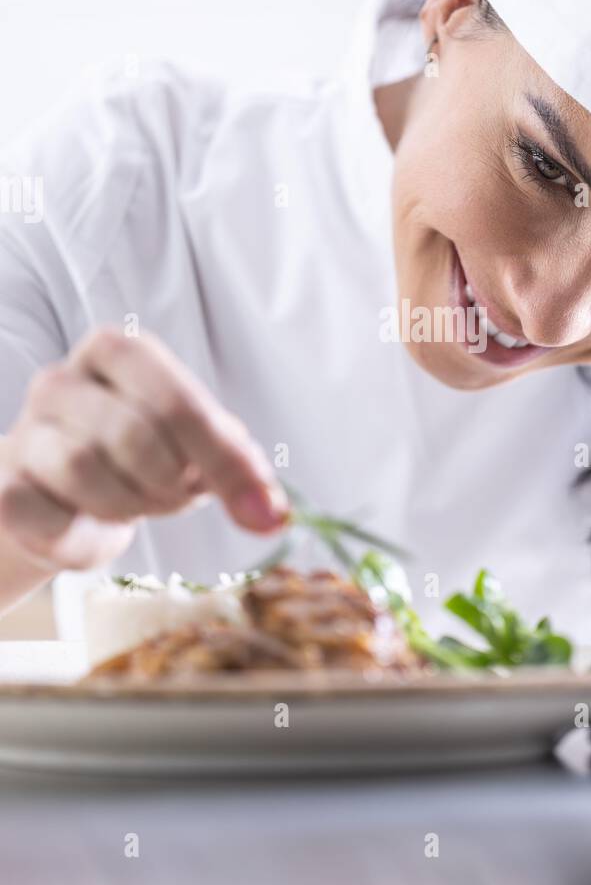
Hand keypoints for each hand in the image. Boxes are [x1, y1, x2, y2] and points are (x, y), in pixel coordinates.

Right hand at [0, 326, 288, 585]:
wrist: (62, 501)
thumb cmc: (140, 463)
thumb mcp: (199, 452)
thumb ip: (238, 469)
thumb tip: (271, 514)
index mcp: (118, 352)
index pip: (177, 401)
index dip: (220, 459)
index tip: (255, 506)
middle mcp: (63, 379)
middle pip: (134, 436)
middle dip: (169, 483)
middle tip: (174, 496)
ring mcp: (26, 428)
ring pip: (85, 470)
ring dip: (127, 505)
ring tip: (133, 505)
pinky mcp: (2, 481)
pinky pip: (43, 511)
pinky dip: (80, 532)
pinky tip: (86, 523)